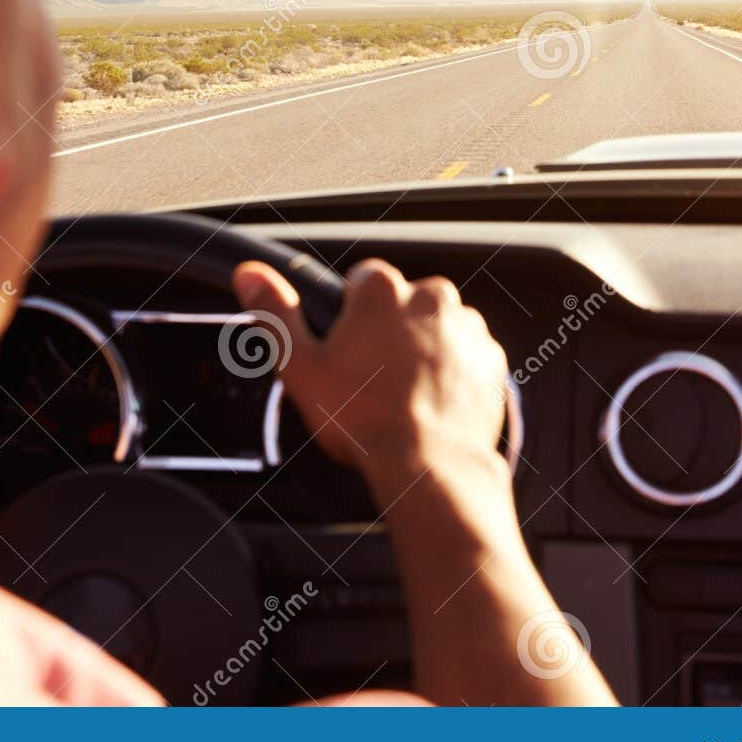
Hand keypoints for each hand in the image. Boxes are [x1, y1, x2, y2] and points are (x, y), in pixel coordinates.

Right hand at [230, 258, 509, 492]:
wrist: (430, 466)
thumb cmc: (365, 420)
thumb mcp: (301, 367)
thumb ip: (276, 314)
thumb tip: (250, 275)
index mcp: (381, 290)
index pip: (363, 281)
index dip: (352, 317)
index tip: (349, 349)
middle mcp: (431, 298)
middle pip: (403, 303)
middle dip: (390, 331)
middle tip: (373, 377)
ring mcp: (467, 328)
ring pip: (437, 328)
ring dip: (423, 350)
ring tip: (404, 394)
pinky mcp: (492, 358)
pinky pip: (467, 356)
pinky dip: (453, 372)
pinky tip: (432, 403)